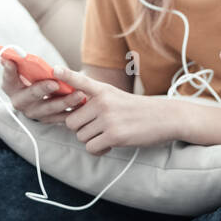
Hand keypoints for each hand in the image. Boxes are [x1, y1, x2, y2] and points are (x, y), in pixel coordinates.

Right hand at [0, 58, 88, 124]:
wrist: (45, 95)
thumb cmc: (33, 77)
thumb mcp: (26, 69)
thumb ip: (20, 63)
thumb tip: (9, 54)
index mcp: (11, 87)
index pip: (7, 79)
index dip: (8, 71)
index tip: (12, 61)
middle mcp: (20, 102)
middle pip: (30, 96)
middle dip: (42, 89)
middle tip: (54, 83)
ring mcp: (34, 113)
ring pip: (49, 108)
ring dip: (65, 102)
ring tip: (79, 94)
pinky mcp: (48, 119)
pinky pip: (61, 117)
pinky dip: (72, 110)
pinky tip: (83, 103)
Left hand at [53, 65, 172, 155]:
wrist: (165, 118)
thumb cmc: (138, 109)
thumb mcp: (116, 97)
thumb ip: (95, 100)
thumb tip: (71, 116)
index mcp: (103, 90)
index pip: (80, 81)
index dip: (67, 76)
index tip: (54, 70)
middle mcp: (103, 102)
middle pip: (71, 122)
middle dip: (80, 129)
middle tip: (96, 129)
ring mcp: (108, 118)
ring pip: (81, 136)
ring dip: (91, 140)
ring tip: (106, 135)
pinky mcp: (115, 135)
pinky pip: (92, 148)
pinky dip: (98, 150)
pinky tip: (109, 145)